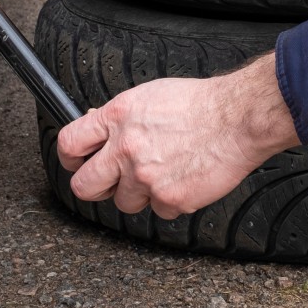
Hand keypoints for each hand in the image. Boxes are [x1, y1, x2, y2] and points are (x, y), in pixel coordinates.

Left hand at [55, 54, 302, 217]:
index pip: (69, 144)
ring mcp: (146, 177)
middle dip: (94, 187)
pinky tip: (184, 178)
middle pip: (85, 186)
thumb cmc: (201, 104)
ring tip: (164, 172)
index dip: (69, 159)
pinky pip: (159, 211)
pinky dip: (170, 200)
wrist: (237, 118)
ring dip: (140, 193)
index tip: (75, 163)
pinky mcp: (169, 199)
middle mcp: (126, 149)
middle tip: (108, 183)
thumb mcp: (149, 96)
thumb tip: (97, 126)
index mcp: (118, 118)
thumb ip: (120, 117)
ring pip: (125, 202)